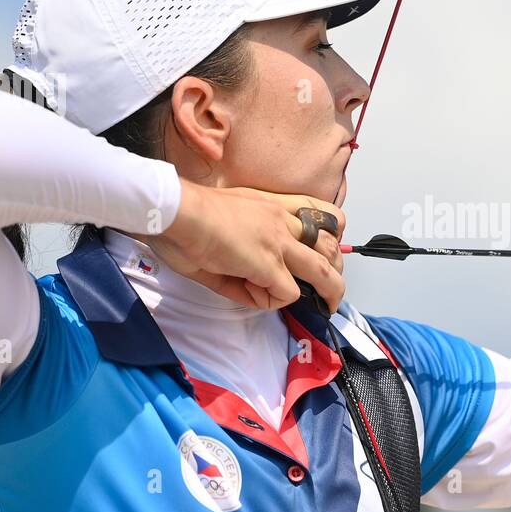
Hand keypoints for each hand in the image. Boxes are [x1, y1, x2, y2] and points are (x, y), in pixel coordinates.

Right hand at [143, 181, 346, 311]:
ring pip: (323, 271)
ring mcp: (278, 243)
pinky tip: (254, 295)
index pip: (319, 212)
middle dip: (336, 269)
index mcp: (272, 205)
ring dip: (329, 291)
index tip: (323, 248)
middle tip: (330, 288)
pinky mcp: (268, 264)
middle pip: (329, 245)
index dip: (329, 232)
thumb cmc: (186, 215)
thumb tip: (250, 284)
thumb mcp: (224, 228)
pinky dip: (274, 301)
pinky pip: (288, 293)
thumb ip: (245, 252)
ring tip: (326, 306)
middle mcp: (281, 221)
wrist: (174, 210)